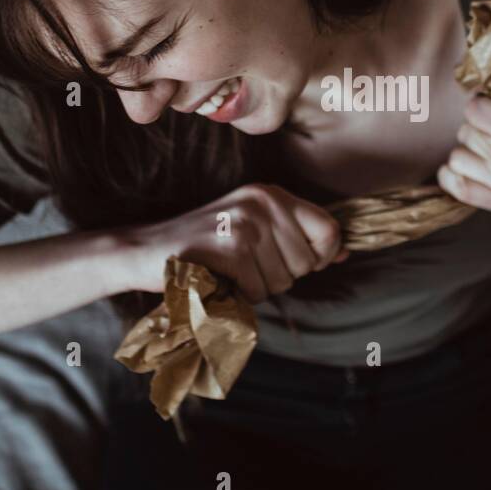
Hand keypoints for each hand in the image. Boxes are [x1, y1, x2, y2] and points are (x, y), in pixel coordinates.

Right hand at [118, 183, 348, 302]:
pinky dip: (240, 295)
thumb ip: (299, 239)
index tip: (292, 263)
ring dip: (258, 288)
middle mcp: (263, 202)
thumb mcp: (255, 230)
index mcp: (272, 194)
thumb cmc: (205, 247)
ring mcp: (246, 223)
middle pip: (307, 262)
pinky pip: (258, 290)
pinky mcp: (230, 248)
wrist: (145, 251)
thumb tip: (345, 252)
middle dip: (281, 277)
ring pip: (283, 281)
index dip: (320, 257)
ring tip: (229, 270)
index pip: (329, 229)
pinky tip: (218, 279)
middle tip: (245, 266)